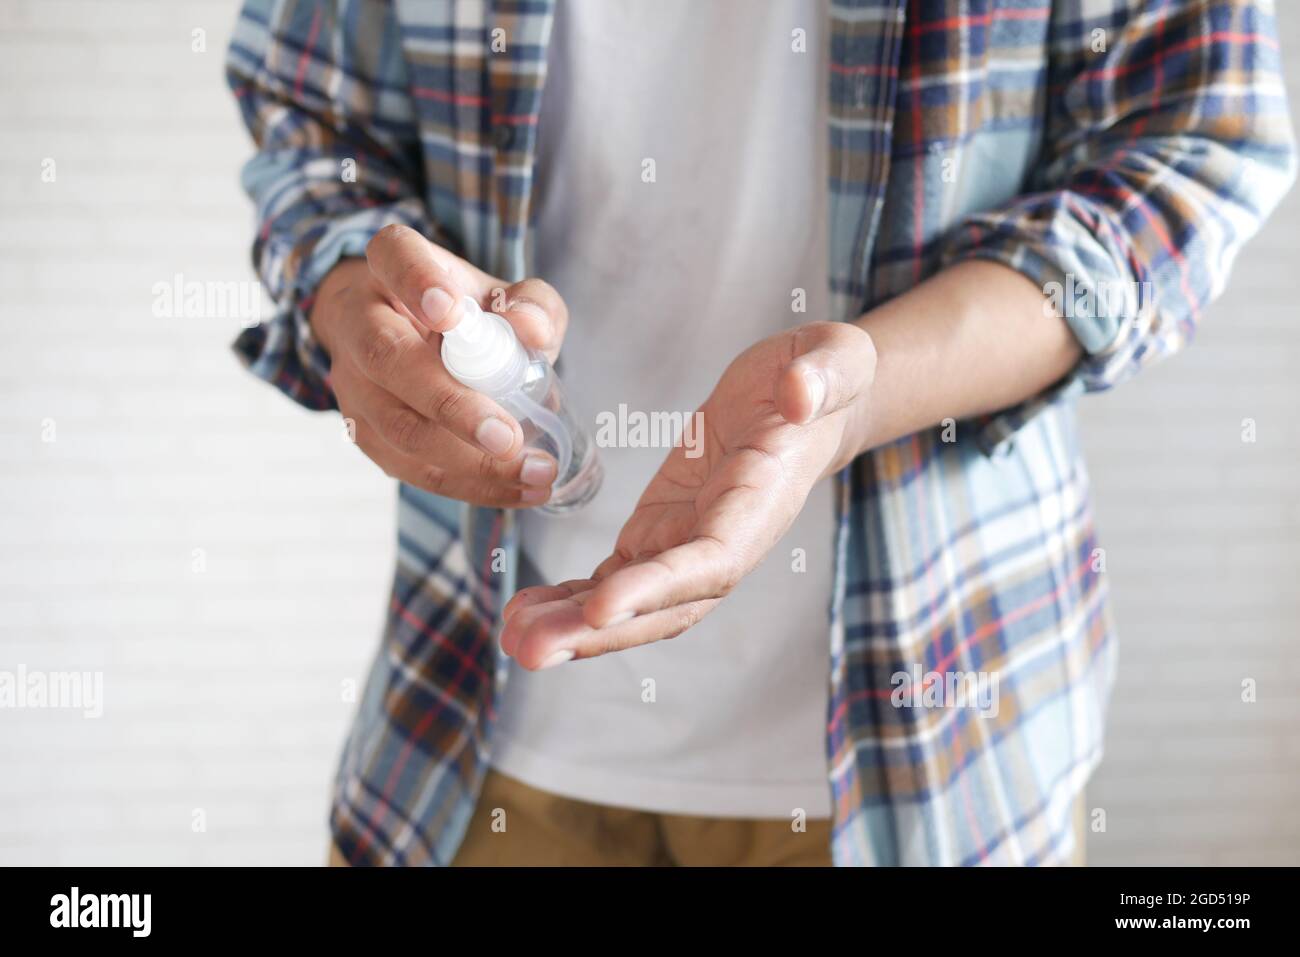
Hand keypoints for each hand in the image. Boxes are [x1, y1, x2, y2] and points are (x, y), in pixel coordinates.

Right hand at [311, 224, 567, 506]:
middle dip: (451, 405)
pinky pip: (410, 468)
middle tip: (508, 437)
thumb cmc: (466, 314)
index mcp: (392, 266)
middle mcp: (361, 321)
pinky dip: (468, 485)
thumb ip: (532, 307)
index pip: (395, 258)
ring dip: (470, 462)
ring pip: (398, 427)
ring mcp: (354, 383)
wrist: (412, 339)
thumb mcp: (507, 296)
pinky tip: (518, 489)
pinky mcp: (364, 433)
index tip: (450, 312)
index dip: (417, 283)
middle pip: (388, 359)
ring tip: (535, 474)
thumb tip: (531, 333)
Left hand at [500, 321, 877, 669]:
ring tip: (513, 638)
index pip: (710, 560)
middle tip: (532, 649)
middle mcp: (724, 544)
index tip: (601, 604)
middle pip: (662, 606)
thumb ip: (824, 374)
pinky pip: (613, 580)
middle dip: (599, 632)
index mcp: (761, 505)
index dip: (657, 587)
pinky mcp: (659, 535)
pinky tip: (525, 612)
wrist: (805, 404)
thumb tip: (801, 394)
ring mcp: (688, 546)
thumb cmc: (821, 379)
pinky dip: (570, 601)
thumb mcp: (836, 358)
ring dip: (574, 627)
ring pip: (630, 603)